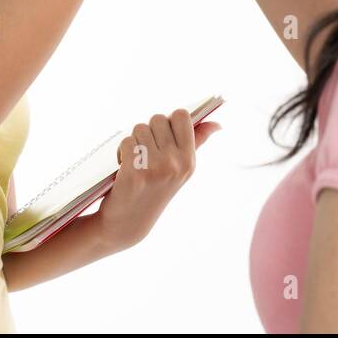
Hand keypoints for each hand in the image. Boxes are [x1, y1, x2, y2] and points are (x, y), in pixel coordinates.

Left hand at [91, 108, 221, 250]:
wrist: (128, 222)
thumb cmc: (154, 190)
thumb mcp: (180, 170)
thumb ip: (197, 143)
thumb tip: (216, 124)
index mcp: (190, 160)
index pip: (182, 115)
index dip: (169, 120)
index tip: (162, 134)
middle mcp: (176, 163)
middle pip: (158, 119)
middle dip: (148, 131)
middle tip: (146, 152)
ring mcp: (156, 168)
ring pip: (140, 128)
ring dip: (133, 141)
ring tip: (135, 160)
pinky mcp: (135, 173)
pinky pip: (127, 141)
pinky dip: (121, 151)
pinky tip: (124, 166)